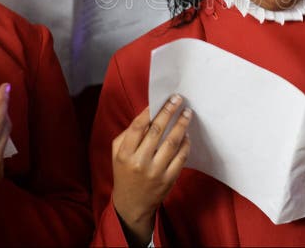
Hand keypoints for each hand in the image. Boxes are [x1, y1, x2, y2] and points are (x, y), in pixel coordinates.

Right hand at [112, 95, 191, 246]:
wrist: (132, 205)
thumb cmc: (125, 173)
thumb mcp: (117, 154)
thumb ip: (128, 135)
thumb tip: (147, 115)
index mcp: (124, 154)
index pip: (138, 127)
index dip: (150, 111)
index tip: (161, 100)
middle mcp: (140, 162)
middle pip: (157, 131)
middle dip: (169, 112)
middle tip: (178, 99)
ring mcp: (155, 172)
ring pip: (172, 142)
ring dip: (181, 125)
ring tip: (187, 113)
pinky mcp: (168, 179)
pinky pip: (181, 157)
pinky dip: (186, 144)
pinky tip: (187, 134)